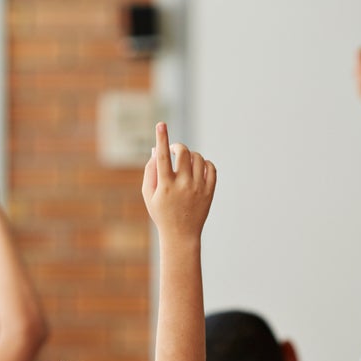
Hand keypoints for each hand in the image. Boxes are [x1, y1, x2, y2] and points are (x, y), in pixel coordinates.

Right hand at [141, 122, 215, 239]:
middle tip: (175, 150)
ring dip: (191, 156)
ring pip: (198, 158)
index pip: (163, 156)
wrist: (181, 235)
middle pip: (184, 153)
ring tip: (185, 164)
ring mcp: (198, 188)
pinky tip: (198, 169)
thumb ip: (150, 171)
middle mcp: (183, 185)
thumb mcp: (149, 195)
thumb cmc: (161, 213)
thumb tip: (157, 149)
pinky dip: (205, 163)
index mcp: (165, 186)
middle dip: (179, 147)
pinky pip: (211, 167)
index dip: (162, 138)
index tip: (161, 124)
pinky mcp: (209, 191)